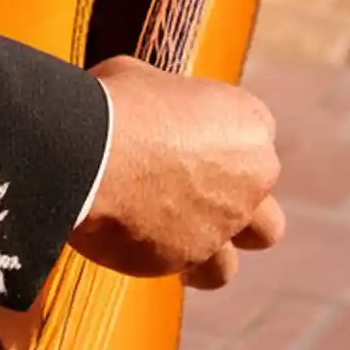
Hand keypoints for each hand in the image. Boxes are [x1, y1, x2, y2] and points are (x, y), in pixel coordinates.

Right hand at [68, 56, 284, 288]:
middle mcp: (252, 178)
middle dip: (233, 214)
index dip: (219, 149)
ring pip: (232, 261)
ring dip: (207, 255)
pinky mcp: (190, 257)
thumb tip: (147, 106)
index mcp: (249, 123)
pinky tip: (140, 245)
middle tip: (189, 202)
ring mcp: (224, 224)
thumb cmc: (112, 105)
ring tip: (168, 240)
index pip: (255, 144)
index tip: (184, 147)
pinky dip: (168, 262)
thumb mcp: (142, 78)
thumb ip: (164, 102)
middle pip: (265, 216)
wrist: (85, 153)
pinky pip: (189, 271)